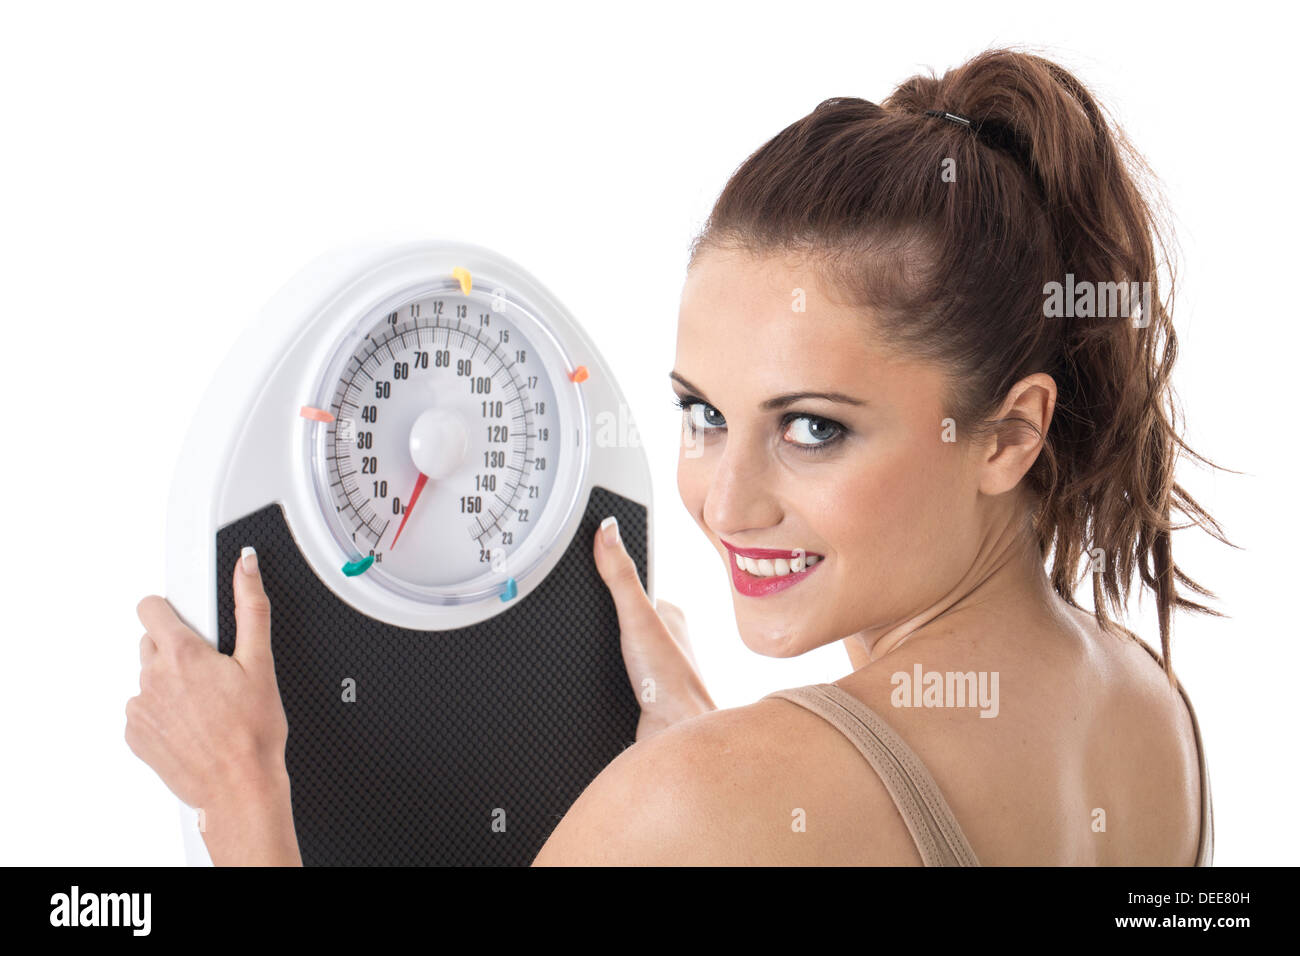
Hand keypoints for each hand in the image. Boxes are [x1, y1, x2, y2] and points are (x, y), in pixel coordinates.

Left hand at [127, 547, 301, 864]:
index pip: (150, 607)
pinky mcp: (135, 736)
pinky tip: (193, 724)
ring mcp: (140, 708)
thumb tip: (246, 567)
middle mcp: (152, 678)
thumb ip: (251, 606)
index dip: (172, 609)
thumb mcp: (261, 662)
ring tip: (207, 703)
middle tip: (212, 671)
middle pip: (152, 643)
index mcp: (181, 653)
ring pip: (150, 678)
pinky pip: (143, 710)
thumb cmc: (252, 732)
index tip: (189, 620)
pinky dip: (163, 713)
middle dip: (179, 649)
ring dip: (171, 682)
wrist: (239, 788)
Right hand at [593, 516, 715, 739]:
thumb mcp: (638, 618)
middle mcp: (663, 638)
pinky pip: (611, 673)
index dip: (606, 581)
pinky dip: (600, 674)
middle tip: (588, 625)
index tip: (586, 574)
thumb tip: (608, 530)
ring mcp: (651, 666)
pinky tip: (595, 678)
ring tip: (592, 653)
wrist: (676, 737)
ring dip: (598, 652)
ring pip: (614, 647)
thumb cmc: (670, 682)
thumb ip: (621, 576)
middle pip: (619, 616)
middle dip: (600, 621)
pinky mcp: (638, 691)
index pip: (631, 584)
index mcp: (669, 613)